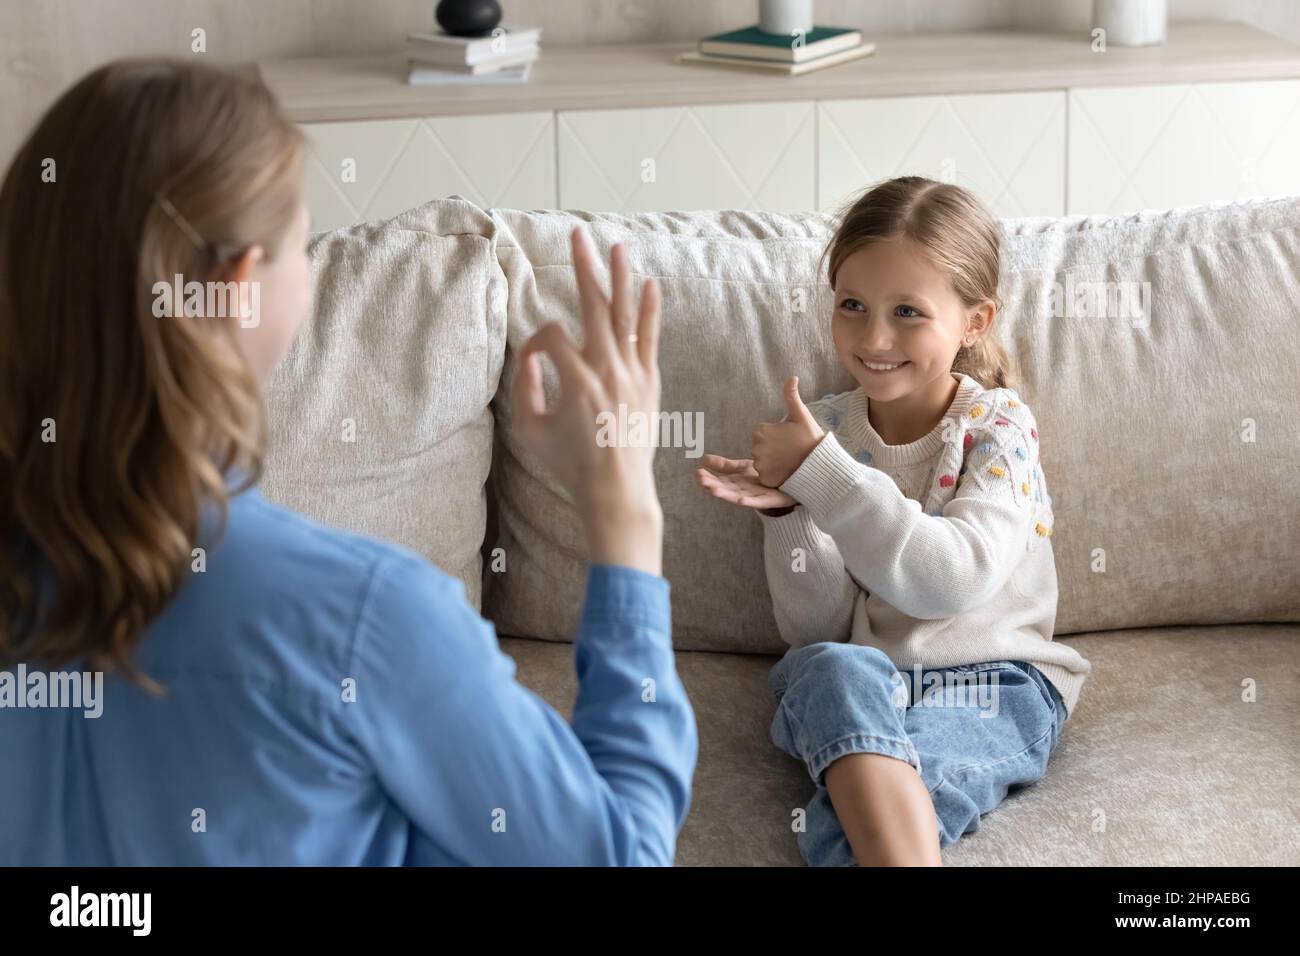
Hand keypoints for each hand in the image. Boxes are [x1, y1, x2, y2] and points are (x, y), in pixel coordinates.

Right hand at [511, 227, 663, 575]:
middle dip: (584, 268)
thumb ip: (523, 390)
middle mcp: (607, 372)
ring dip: (620, 278)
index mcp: (575, 383)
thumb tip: (528, 358)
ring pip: (626, 316)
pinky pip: (649, 338)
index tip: (532, 364)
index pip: (550, 338)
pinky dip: (649, 310)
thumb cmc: (569, 464)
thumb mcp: (532, 430)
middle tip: (579, 236)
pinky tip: (649, 283)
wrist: (615, 490)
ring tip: (618, 247)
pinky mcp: (649, 383)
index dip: (534, 344)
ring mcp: (632, 375)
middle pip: (593, 307)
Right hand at [695, 455, 796, 511]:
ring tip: (714, 490)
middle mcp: (743, 491)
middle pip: (726, 489)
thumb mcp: (743, 467)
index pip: (720, 480)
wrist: (793, 480)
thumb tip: (702, 458)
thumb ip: (724, 465)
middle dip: (713, 486)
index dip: (709, 477)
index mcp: (737, 482)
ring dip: (725, 495)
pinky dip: (748, 502)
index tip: (698, 472)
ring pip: (737, 496)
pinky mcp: (768, 500)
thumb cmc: (767, 474)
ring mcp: (755, 497)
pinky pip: (757, 502)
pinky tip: (741, 500)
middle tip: (701, 480)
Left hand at [750, 376, 824, 487]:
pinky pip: (765, 476)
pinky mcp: (765, 479)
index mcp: (761, 432)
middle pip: (760, 448)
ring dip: (772, 463)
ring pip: (762, 462)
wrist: (820, 463)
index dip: (775, 436)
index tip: (788, 439)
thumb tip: (792, 377)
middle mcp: (756, 448)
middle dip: (771, 449)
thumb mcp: (801, 415)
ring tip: (788, 461)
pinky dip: (773, 475)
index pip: (762, 434)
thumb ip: (791, 396)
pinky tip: (786, 471)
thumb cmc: (810, 438)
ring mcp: (760, 465)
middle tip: (789, 450)